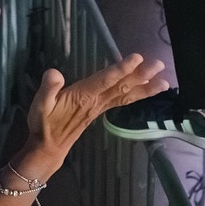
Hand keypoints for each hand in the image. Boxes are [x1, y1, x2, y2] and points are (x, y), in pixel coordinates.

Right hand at [27, 54, 167, 162]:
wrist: (48, 147)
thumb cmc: (43, 123)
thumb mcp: (39, 105)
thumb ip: (47, 88)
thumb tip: (54, 73)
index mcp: (83, 96)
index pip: (105, 80)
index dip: (121, 69)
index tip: (137, 58)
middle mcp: (96, 101)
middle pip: (122, 87)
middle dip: (141, 76)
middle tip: (159, 65)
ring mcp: (100, 106)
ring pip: (126, 95)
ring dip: (146, 88)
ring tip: (164, 82)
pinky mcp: (100, 109)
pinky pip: (123, 100)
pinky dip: (137, 94)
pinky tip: (147, 90)